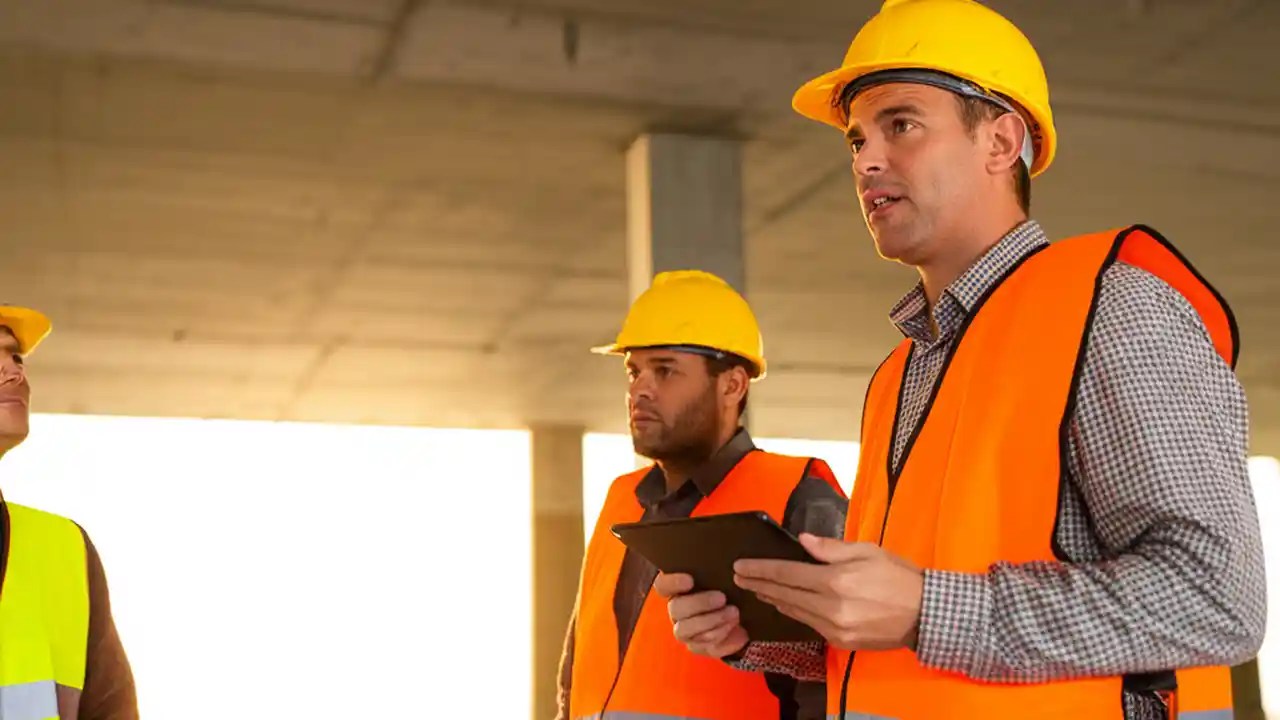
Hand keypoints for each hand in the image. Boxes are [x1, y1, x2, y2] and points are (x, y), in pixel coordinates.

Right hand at [653, 572, 749, 657]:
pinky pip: (702, 644)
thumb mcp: (723, 577)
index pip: (663, 585)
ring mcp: (684, 629)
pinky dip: (720, 635)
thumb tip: (727, 561)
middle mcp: (676, 609)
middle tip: (722, 598)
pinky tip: (734, 626)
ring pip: (685, 629)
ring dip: (711, 621)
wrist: (742, 616)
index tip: (690, 580)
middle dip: (699, 604)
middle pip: (676, 608)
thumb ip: (716, 570)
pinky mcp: (696, 646)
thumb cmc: (728, 589)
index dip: (672, 582)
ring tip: (734, 613)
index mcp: (677, 588)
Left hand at [733, 534, 923, 650]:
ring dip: (773, 599)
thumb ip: (831, 548)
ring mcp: (834, 627)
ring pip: (793, 612)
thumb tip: (801, 541)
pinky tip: (784, 605)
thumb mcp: (867, 551)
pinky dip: (793, 612)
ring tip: (756, 589)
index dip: (761, 569)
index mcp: (836, 580)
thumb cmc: (898, 576)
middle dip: (759, 584)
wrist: (925, 614)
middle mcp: (830, 606)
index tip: (741, 565)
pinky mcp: (840, 641)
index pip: (787, 573)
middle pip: (784, 595)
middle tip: (739, 577)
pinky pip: (808, 624)